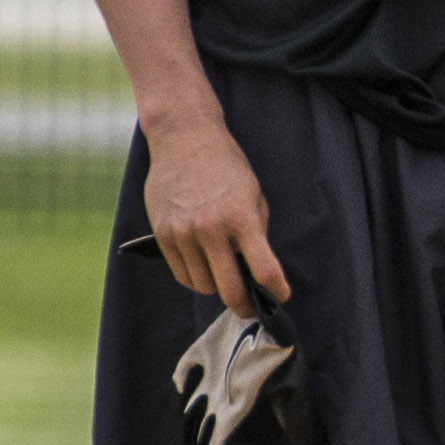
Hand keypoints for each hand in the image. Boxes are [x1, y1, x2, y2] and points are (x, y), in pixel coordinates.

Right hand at [143, 113, 288, 315]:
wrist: (184, 138)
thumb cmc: (225, 165)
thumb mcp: (253, 194)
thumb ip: (255, 232)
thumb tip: (257, 268)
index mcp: (242, 217)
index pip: (264, 269)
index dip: (276, 291)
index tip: (281, 298)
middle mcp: (211, 229)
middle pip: (230, 290)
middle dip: (244, 305)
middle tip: (250, 306)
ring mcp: (184, 233)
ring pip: (203, 287)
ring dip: (216, 287)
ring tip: (224, 276)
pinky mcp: (163, 235)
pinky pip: (182, 275)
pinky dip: (195, 278)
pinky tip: (204, 267)